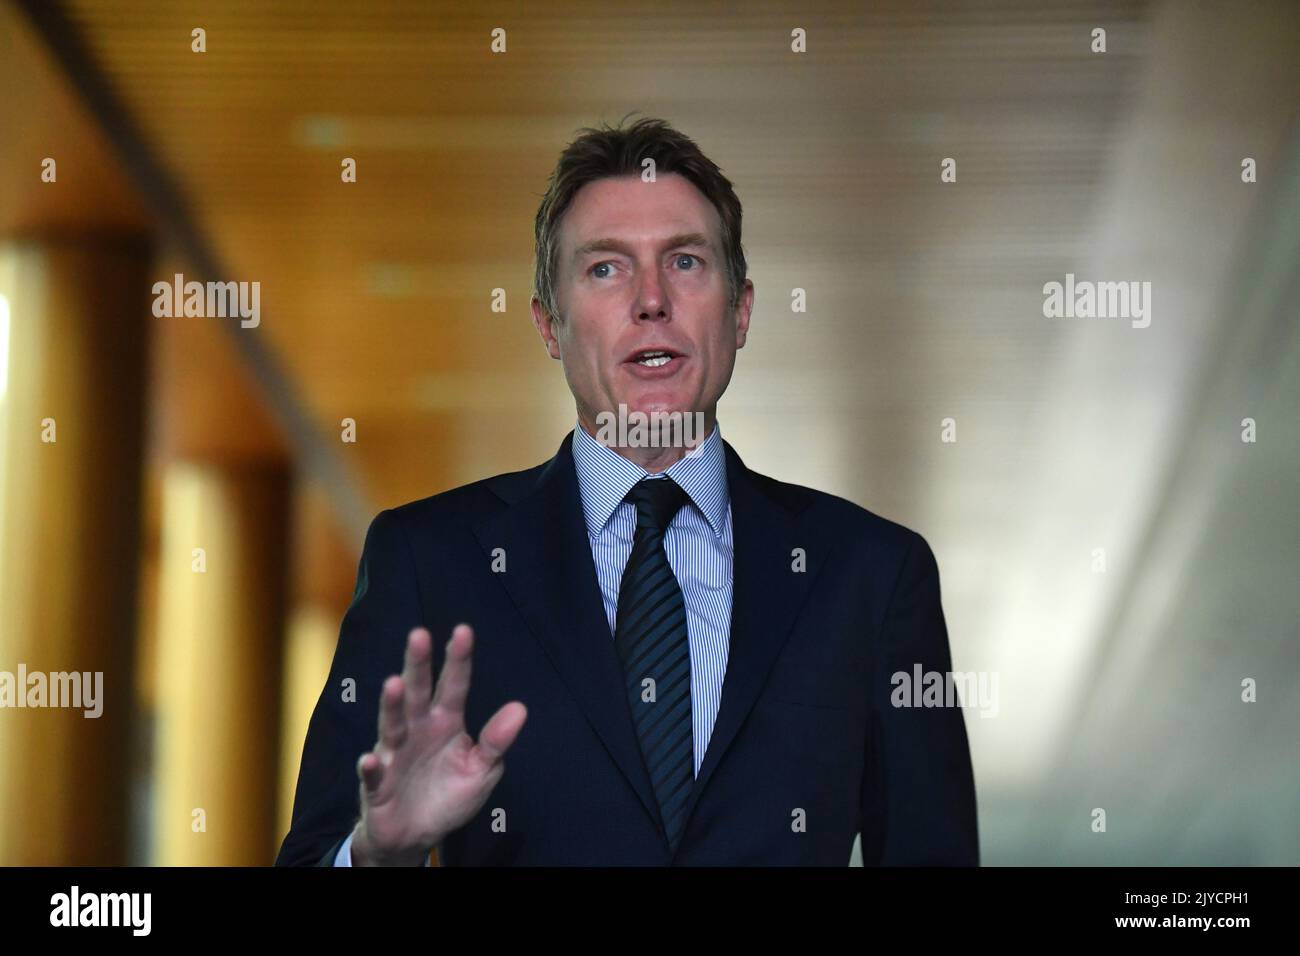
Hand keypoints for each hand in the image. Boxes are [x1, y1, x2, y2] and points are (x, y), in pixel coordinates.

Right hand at [350, 624, 526, 865]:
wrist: (416, 834)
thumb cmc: (448, 794)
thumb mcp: (481, 770)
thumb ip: (496, 741)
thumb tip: (520, 709)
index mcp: (446, 723)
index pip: (454, 686)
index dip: (458, 660)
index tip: (463, 631)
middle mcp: (417, 730)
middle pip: (418, 692)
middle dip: (418, 665)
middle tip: (420, 635)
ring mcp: (394, 754)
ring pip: (392, 724)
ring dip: (392, 705)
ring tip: (395, 684)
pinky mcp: (377, 784)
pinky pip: (373, 773)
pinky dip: (370, 767)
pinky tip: (369, 759)